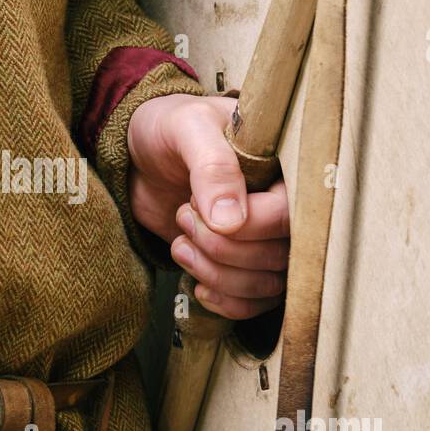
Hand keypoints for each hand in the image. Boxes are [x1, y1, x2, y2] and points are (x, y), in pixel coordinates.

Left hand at [127, 94, 288, 319]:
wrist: (140, 155)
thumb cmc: (168, 128)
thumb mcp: (187, 128)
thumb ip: (212, 166)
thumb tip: (232, 222)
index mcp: (284, 167)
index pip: (289, 216)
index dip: (245, 225)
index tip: (196, 204)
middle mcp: (284, 206)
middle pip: (279, 257)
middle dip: (221, 248)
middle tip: (182, 215)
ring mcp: (266, 239)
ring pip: (267, 285)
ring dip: (217, 275)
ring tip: (181, 243)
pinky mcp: (244, 264)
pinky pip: (254, 303)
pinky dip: (225, 301)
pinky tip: (197, 281)